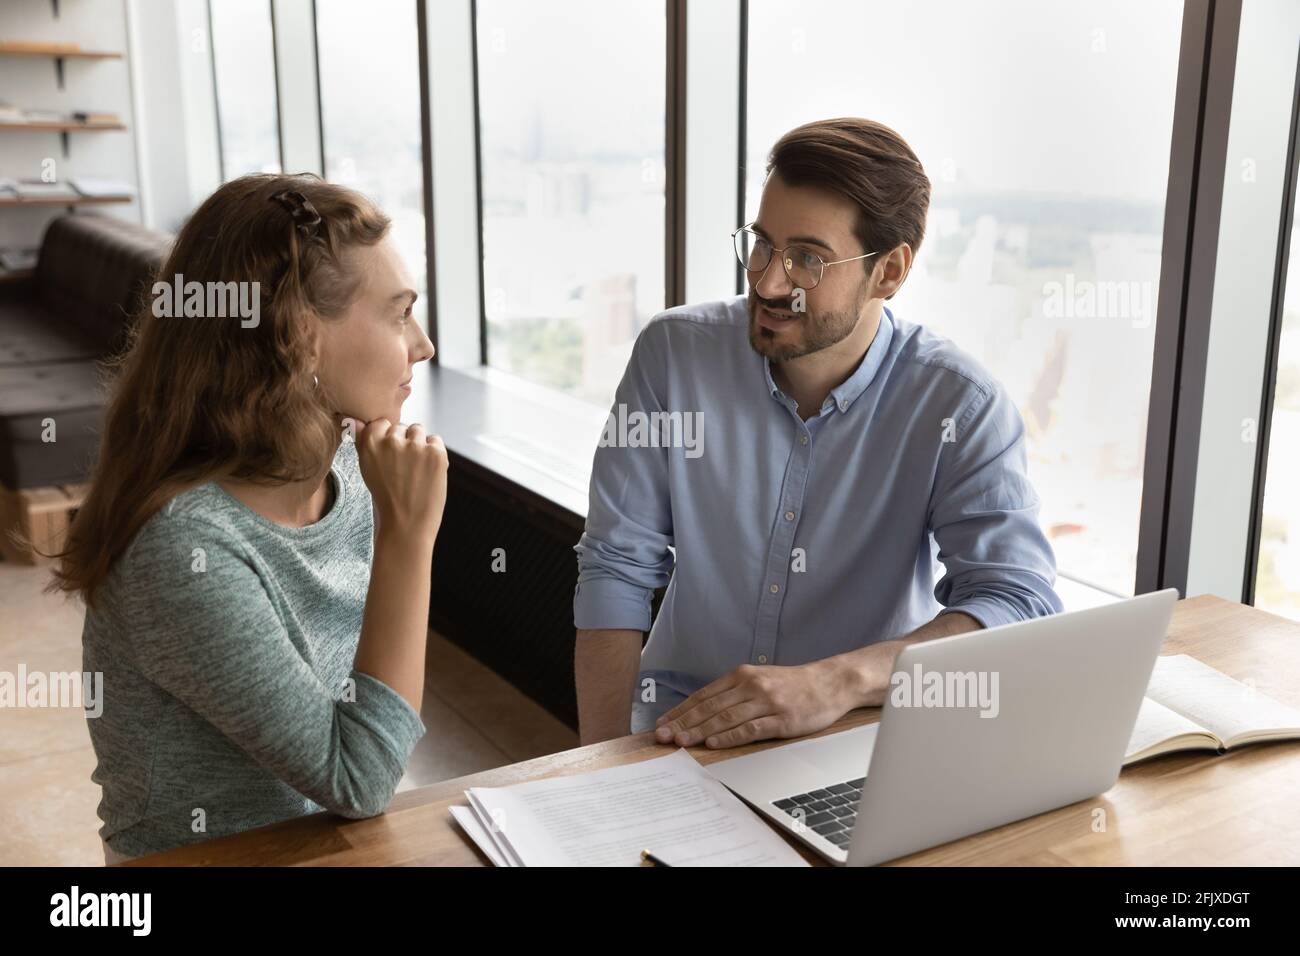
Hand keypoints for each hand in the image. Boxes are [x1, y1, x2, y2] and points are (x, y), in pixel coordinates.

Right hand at [352, 418, 447, 543]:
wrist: (406, 523)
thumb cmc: (386, 496)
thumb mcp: (367, 467)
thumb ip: (362, 440)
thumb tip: (353, 418)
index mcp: (370, 442)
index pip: (382, 422)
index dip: (388, 438)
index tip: (390, 456)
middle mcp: (391, 440)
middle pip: (402, 427)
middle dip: (404, 442)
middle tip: (403, 469)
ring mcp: (415, 446)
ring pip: (418, 430)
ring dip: (419, 444)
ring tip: (415, 469)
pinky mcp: (435, 452)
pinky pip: (435, 440)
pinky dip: (434, 453)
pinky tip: (427, 471)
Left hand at [652, 658, 859, 749]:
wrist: (830, 683)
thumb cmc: (793, 685)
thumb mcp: (760, 680)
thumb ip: (734, 693)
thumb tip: (703, 711)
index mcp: (742, 676)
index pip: (704, 695)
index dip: (681, 710)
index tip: (663, 723)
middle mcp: (751, 686)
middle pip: (710, 707)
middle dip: (683, 722)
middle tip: (663, 736)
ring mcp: (767, 702)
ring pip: (725, 717)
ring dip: (700, 730)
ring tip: (681, 742)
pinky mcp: (782, 719)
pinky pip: (750, 729)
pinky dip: (729, 737)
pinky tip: (714, 743)